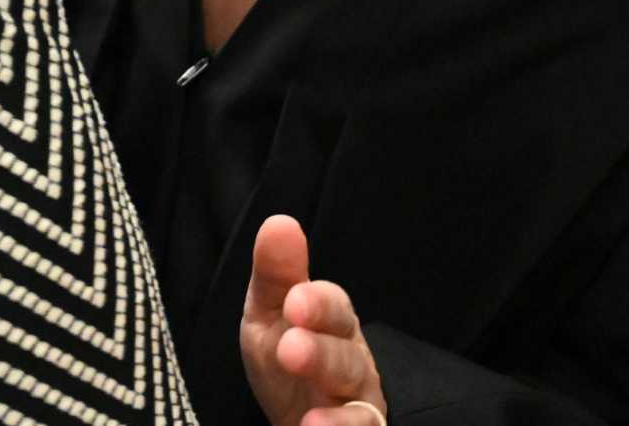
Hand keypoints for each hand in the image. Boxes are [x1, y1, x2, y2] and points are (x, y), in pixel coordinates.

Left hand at [242, 214, 386, 425]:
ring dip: (337, 417)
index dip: (318, 305)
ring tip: (310, 422)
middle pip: (346, 359)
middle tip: (292, 349)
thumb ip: (275, 274)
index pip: (334, 308)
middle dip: (321, 354)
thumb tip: (280, 222)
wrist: (295, 416)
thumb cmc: (285, 356)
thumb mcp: (269, 313)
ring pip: (359, 409)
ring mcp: (358, 408)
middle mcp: (353, 366)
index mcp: (333, 325)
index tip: (294, 301)